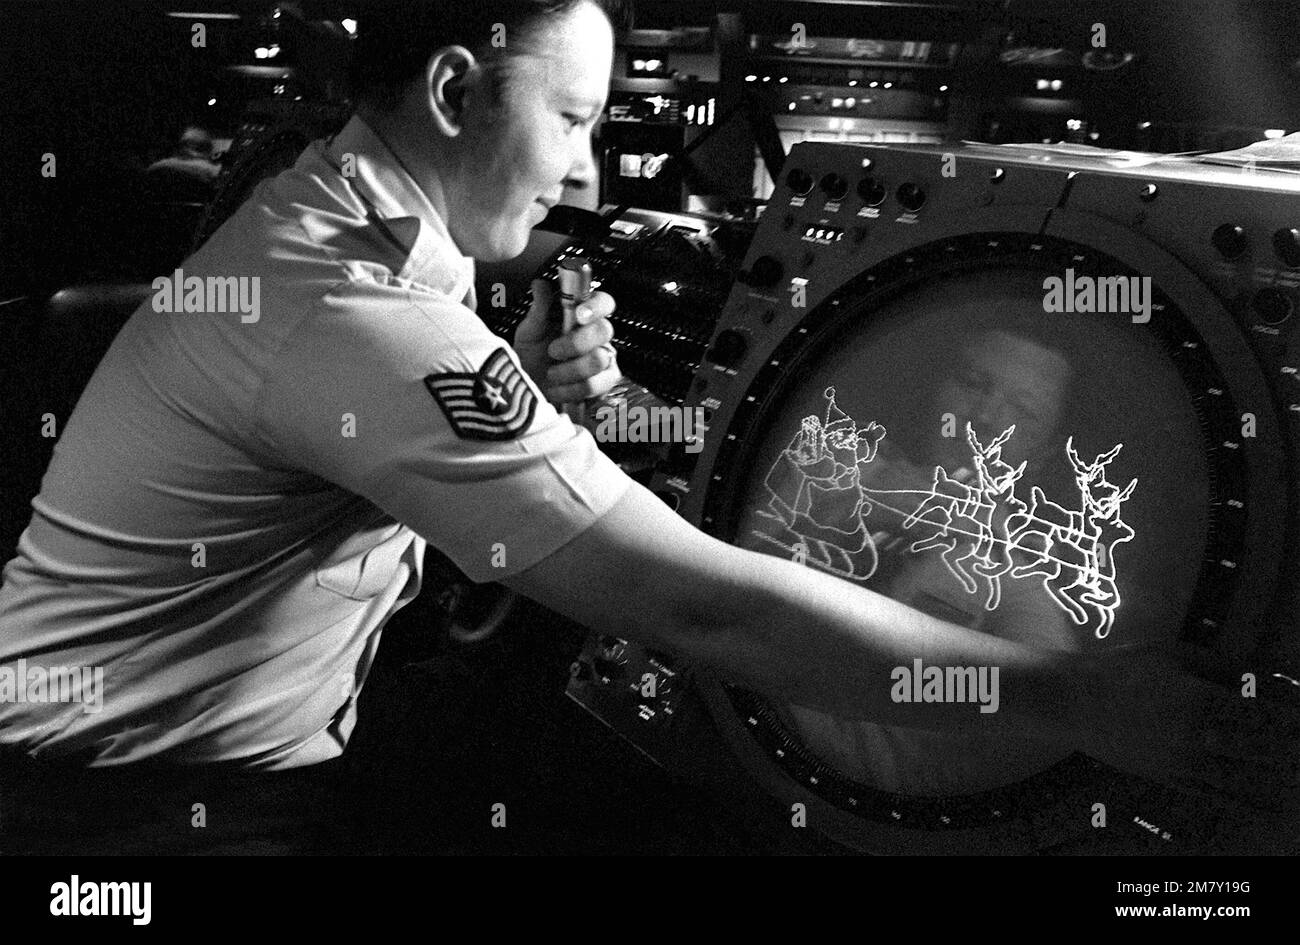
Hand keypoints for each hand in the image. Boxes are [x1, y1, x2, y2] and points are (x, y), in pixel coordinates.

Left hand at [513, 278, 621, 405]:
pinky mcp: (603, 383)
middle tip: (553, 351)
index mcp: (582, 316)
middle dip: (576, 343)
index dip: (596, 306)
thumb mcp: (529, 332)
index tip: (579, 314)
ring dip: (570, 369)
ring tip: (551, 373)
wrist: (529, 388)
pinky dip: (572, 389)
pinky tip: (557, 388)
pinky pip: (596, 385)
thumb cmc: (532, 356)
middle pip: (605, 330)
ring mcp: (604, 359)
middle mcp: (596, 335)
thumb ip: (538, 310)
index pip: (604, 302)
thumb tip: (540, 285)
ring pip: (599, 359)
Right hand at [1075, 646, 1299, 812]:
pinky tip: (1270, 805)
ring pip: (1245, 777)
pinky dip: (1247, 801)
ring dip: (1277, 779)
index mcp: (1202, 700)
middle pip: (1262, 750)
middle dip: (1292, 750)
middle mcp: (1198, 737)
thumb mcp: (1172, 654)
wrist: (1073, 702)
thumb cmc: (1122, 670)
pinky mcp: (1170, 778)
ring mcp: (1184, 762)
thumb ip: (1219, 665)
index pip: (1264, 715)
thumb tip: (1259, 677)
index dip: (1292, 719)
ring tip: (1297, 777)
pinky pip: (1217, 795)